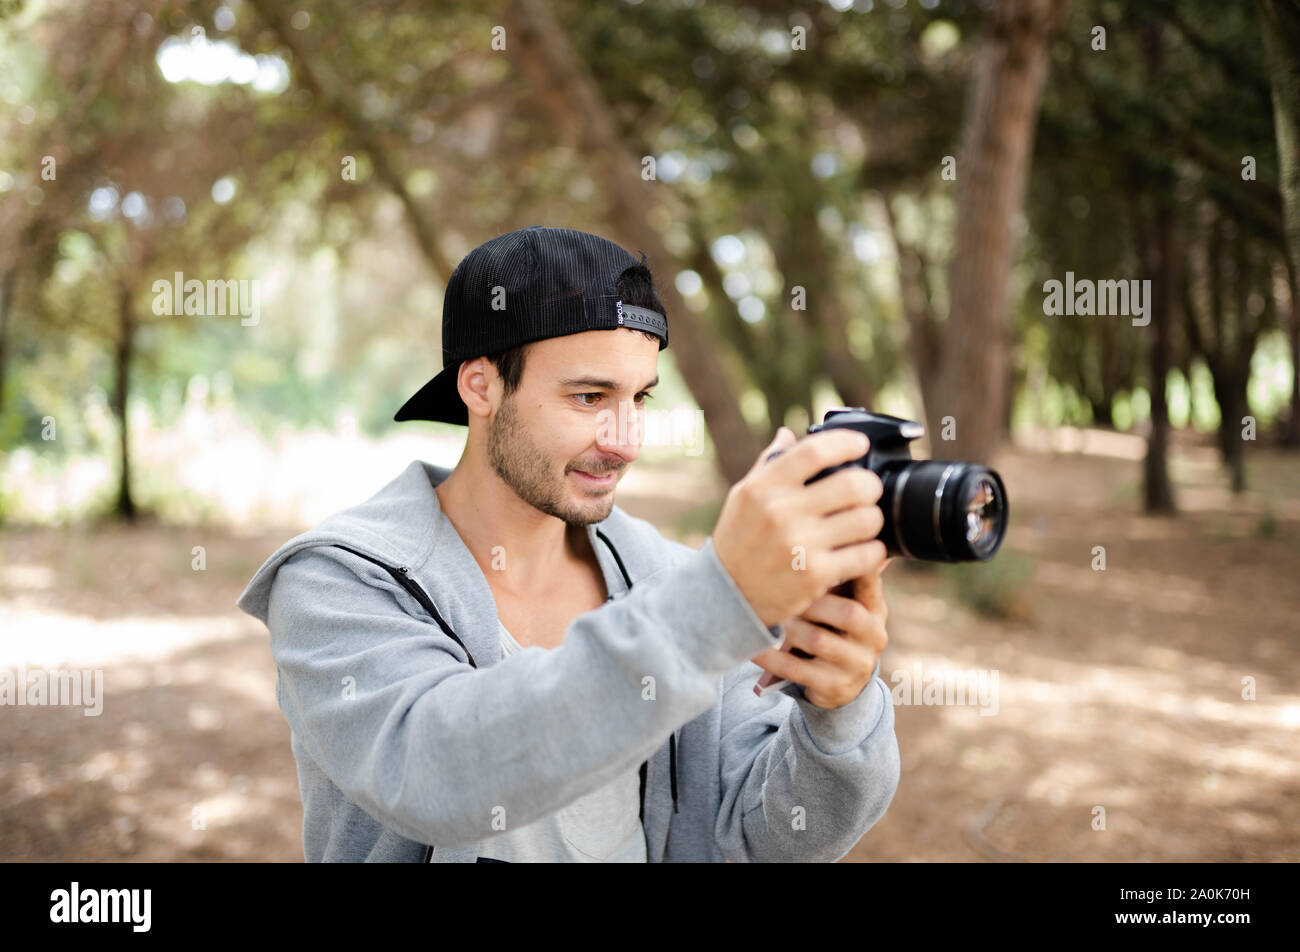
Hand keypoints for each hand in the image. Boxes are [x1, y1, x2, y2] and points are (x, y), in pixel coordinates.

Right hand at [712, 426, 885, 626]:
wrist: (726, 595)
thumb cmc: (739, 539)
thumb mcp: (743, 496)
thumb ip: (769, 464)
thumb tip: (789, 434)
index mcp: (764, 487)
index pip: (814, 452)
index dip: (846, 443)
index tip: (860, 445)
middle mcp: (781, 513)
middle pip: (853, 485)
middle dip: (870, 486)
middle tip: (867, 491)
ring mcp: (799, 546)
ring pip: (866, 520)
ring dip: (873, 520)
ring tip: (864, 523)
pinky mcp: (815, 577)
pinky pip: (866, 555)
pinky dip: (872, 552)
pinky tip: (862, 550)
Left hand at [752, 557, 892, 708]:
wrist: (840, 684)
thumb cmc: (833, 630)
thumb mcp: (843, 605)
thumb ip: (840, 577)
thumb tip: (829, 531)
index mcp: (875, 611)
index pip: (870, 583)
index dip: (855, 567)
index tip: (830, 549)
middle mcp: (874, 637)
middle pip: (847, 613)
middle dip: (812, 601)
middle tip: (782, 587)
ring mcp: (857, 665)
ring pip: (820, 641)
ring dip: (789, 626)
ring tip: (766, 613)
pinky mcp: (836, 687)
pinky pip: (798, 670)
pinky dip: (772, 658)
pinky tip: (754, 646)